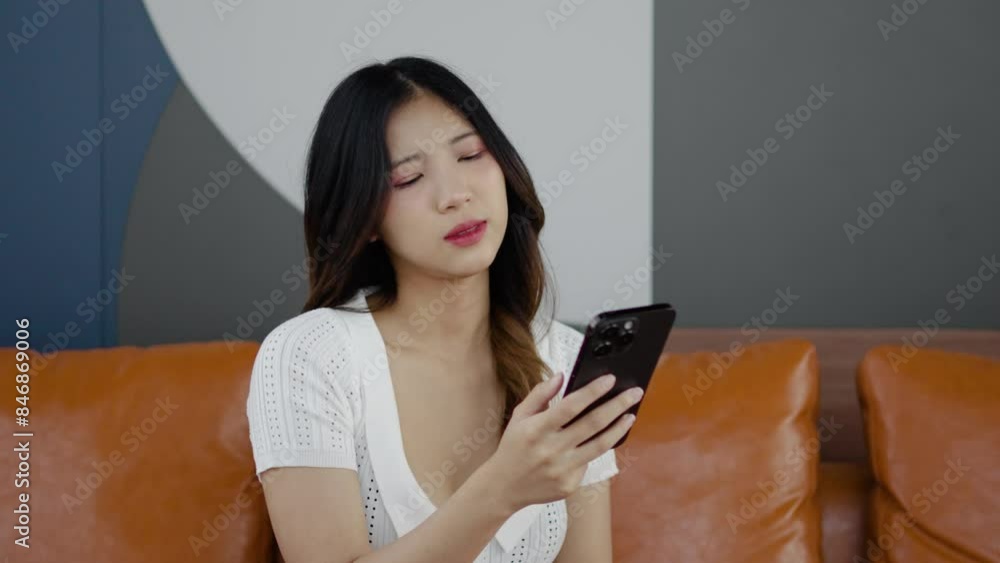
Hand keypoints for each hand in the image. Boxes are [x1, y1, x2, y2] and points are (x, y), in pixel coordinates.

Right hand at [479, 371, 641, 513]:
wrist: (503, 487)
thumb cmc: (513, 447)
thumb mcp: (519, 416)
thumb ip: (539, 395)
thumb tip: (561, 376)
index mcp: (536, 429)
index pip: (570, 406)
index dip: (593, 391)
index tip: (610, 379)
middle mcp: (550, 450)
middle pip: (592, 424)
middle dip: (617, 405)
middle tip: (634, 393)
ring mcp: (562, 469)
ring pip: (600, 445)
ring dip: (619, 428)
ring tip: (631, 415)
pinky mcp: (569, 484)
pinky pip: (589, 462)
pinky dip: (598, 448)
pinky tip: (605, 438)